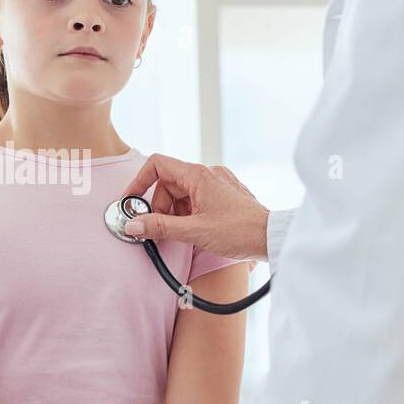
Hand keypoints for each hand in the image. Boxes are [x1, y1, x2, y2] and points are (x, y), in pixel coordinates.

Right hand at [120, 153, 269, 260]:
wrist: (271, 238)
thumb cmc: (239, 232)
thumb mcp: (194, 231)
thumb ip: (160, 227)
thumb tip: (133, 225)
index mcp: (198, 175)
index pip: (158, 164)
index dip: (139, 181)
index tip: (131, 201)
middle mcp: (208, 173)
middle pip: (168, 183)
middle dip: (158, 206)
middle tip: (158, 228)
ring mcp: (218, 183)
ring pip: (182, 192)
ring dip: (174, 212)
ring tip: (179, 233)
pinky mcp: (225, 194)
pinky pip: (197, 198)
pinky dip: (188, 213)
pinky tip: (193, 230)